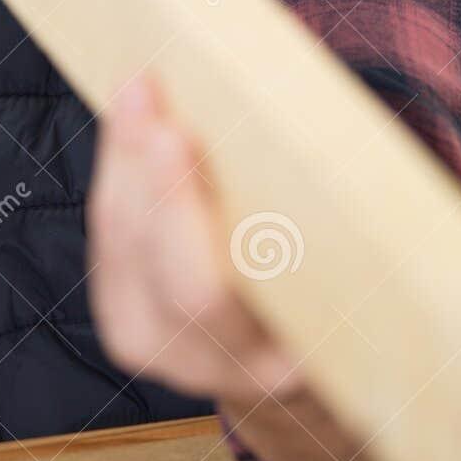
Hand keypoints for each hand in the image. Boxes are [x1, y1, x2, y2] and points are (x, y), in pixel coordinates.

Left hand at [86, 77, 380, 460]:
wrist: (282, 371)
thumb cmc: (338, 318)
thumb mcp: (352, 300)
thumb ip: (334, 243)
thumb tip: (332, 140)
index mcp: (262, 367)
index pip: (201, 291)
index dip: (180, 211)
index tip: (177, 136)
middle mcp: (193, 363)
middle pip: (145, 255)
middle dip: (142, 164)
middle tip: (145, 94)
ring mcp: (144, 340)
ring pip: (117, 236)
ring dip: (123, 155)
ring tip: (135, 89)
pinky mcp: (119, 308)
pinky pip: (107, 232)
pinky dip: (118, 170)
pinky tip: (129, 119)